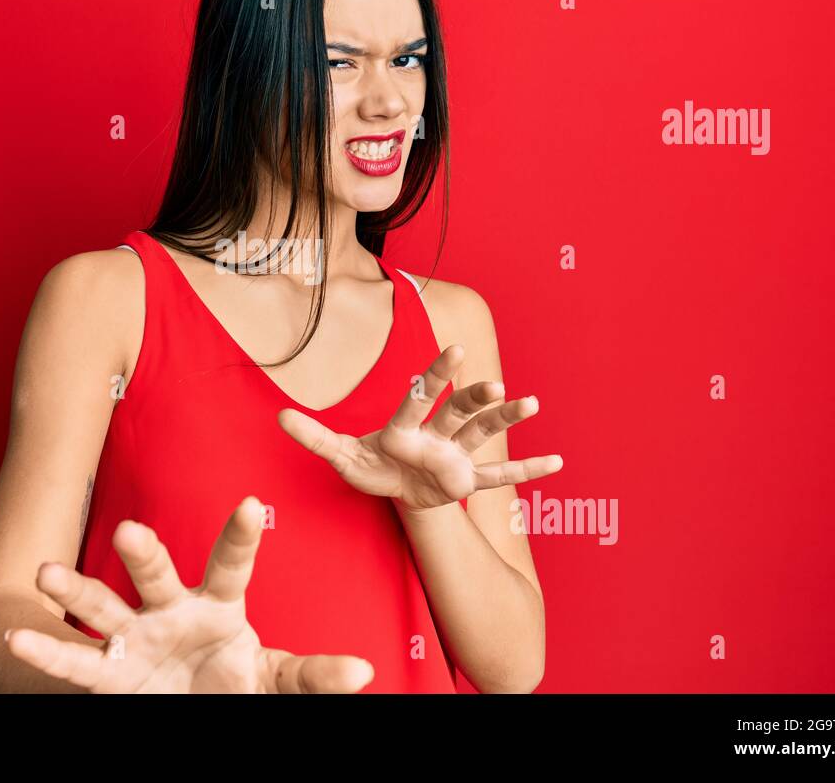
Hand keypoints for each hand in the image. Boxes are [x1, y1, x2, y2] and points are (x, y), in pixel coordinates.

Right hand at [5, 496, 375, 692]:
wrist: (192, 705)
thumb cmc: (235, 682)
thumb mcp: (277, 681)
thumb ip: (313, 676)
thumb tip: (363, 675)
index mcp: (219, 605)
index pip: (231, 565)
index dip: (239, 536)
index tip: (251, 502)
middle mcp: (171, 610)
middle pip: (157, 575)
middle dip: (143, 554)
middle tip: (129, 531)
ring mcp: (136, 638)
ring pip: (104, 608)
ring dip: (77, 591)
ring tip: (46, 571)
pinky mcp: (111, 675)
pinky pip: (76, 665)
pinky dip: (47, 651)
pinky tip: (16, 634)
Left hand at [277, 344, 562, 511]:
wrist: (393, 486)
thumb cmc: (368, 464)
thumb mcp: (339, 456)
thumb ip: (313, 437)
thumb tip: (278, 418)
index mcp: (406, 424)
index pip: (421, 396)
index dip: (436, 375)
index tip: (456, 349)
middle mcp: (436, 433)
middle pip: (459, 411)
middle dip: (477, 397)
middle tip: (497, 383)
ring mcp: (455, 456)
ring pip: (484, 435)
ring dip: (507, 419)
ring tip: (531, 403)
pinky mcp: (467, 481)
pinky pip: (499, 477)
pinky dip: (527, 472)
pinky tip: (557, 462)